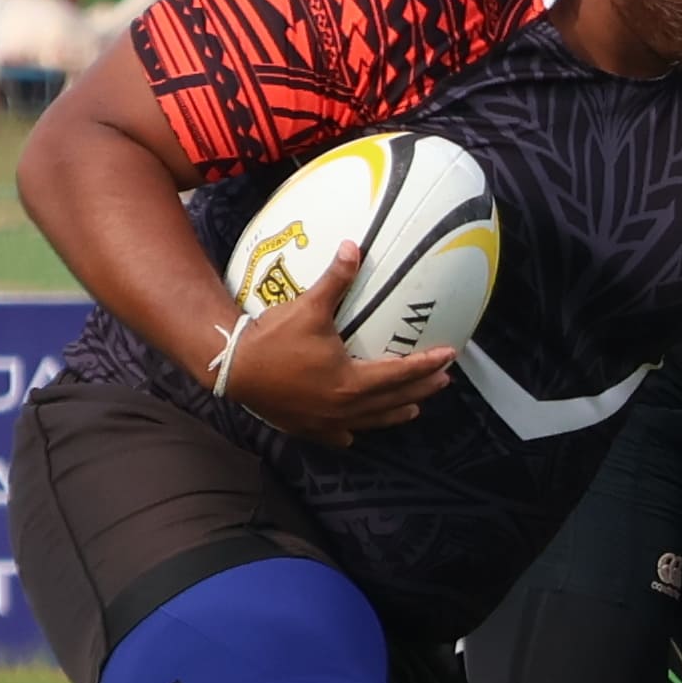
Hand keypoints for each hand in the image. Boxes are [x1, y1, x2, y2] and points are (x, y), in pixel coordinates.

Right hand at [211, 280, 458, 443]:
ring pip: (371, 421)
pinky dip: (353, 430)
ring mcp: (326, 422)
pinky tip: (355, 430)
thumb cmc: (273, 338)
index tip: (449, 356)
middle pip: (394, 401)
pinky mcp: (307, 428)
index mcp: (352, 381)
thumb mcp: (309, 307)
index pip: (400, 373)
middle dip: (421, 389)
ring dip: (395, 413)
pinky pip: (338, 435)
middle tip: (443, 379)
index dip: (427, 364)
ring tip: (414, 408)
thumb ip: (336, 279)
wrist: (232, 367)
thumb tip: (353, 247)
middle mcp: (344, 408)